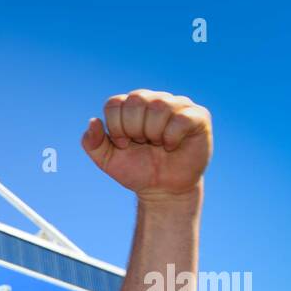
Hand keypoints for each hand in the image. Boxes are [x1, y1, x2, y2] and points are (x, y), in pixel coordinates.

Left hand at [82, 90, 211, 201]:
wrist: (163, 190)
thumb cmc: (137, 170)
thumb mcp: (107, 161)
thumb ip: (92, 143)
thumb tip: (93, 121)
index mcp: (131, 106)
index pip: (115, 103)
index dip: (115, 128)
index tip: (123, 144)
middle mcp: (154, 100)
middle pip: (135, 100)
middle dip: (133, 130)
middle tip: (143, 144)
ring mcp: (178, 105)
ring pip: (158, 106)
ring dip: (153, 134)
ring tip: (158, 145)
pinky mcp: (198, 116)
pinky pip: (180, 118)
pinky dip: (171, 137)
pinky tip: (171, 146)